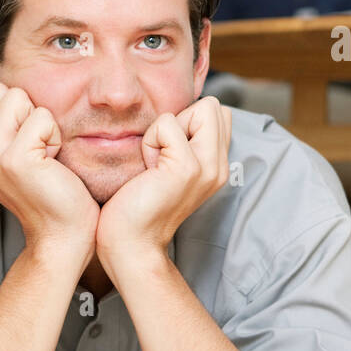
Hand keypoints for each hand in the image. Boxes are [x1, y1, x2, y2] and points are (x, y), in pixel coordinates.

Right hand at [0, 83, 98, 268]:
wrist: (62, 234)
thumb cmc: (49, 190)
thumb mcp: (12, 155)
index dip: (11, 108)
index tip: (24, 141)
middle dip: (25, 110)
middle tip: (36, 148)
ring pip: (17, 97)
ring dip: (40, 121)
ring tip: (44, 154)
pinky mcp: (14, 160)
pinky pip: (41, 116)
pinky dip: (54, 135)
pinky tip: (53, 162)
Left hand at [96, 96, 231, 270]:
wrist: (130, 244)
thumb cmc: (137, 206)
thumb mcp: (167, 169)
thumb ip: (181, 143)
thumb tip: (176, 116)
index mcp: (217, 166)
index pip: (218, 113)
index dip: (186, 121)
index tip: (165, 154)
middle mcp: (219, 167)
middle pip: (213, 107)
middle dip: (180, 120)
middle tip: (159, 157)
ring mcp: (207, 167)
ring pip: (200, 109)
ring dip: (164, 130)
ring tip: (153, 164)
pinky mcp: (187, 168)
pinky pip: (168, 123)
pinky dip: (150, 140)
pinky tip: (146, 170)